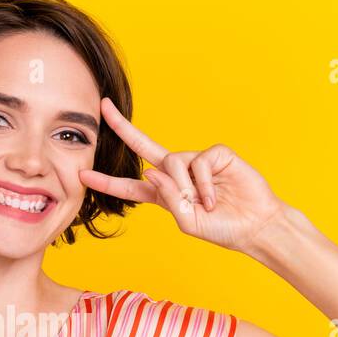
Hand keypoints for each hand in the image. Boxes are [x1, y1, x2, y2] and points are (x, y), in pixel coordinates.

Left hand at [78, 97, 291, 253]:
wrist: (255, 225)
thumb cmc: (222, 228)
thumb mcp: (187, 222)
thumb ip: (167, 199)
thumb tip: (152, 170)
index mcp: (164, 194)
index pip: (130, 185)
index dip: (106, 181)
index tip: (81, 174)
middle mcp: (177, 174)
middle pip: (144, 147)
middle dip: (122, 128)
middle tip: (103, 108)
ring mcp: (196, 162)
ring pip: (172, 160)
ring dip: (185, 185)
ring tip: (204, 203)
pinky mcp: (215, 154)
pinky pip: (198, 161)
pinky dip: (204, 182)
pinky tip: (214, 196)